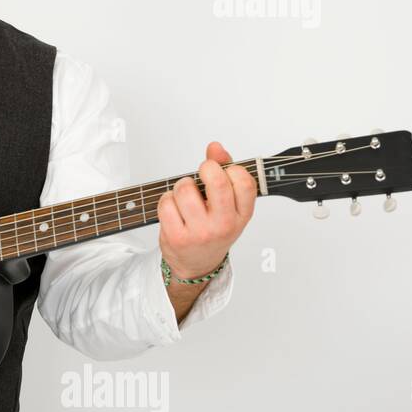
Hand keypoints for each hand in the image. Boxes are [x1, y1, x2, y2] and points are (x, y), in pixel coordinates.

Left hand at [158, 142, 256, 280]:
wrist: (196, 263)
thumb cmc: (213, 229)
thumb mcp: (226, 205)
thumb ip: (223, 173)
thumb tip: (215, 147)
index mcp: (241, 215)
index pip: (245, 182)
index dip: (231, 168)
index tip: (223, 170)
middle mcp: (224, 225)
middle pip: (217, 182)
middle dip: (206, 168)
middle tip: (202, 172)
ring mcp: (200, 232)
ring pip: (185, 189)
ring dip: (182, 185)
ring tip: (185, 194)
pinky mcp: (176, 237)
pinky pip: (166, 203)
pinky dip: (166, 199)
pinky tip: (173, 208)